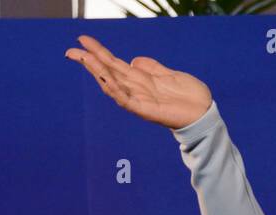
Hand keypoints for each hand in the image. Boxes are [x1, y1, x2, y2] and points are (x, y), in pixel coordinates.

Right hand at [64, 34, 212, 130]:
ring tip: (84, 59)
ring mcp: (139, 100)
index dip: (99, 52)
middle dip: (90, 61)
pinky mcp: (146, 111)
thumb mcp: (170, 75)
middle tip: (70, 50)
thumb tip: (133, 60)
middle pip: (108, 72)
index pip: (115, 63)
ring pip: (112, 85)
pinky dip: (115, 90)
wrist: (205, 114)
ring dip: (97, 72)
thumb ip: (152, 68)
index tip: (82, 39)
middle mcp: (137, 89)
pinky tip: (104, 78)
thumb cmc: (191, 97)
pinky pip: (126, 100)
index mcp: (142, 79)